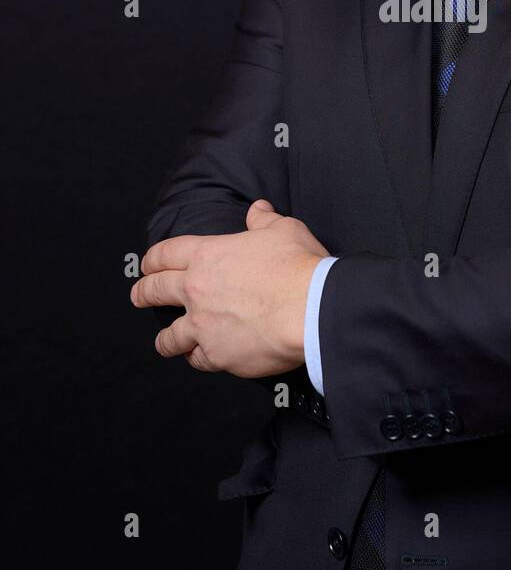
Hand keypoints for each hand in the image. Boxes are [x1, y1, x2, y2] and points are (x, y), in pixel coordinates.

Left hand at [132, 201, 328, 375]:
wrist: (311, 309)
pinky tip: (198, 358)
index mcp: (208, 256)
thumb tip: (258, 210)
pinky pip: (197, 359)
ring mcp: (204, 326)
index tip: (148, 264)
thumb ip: (264, 220)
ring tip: (163, 341)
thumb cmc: (298, 268)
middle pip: (155, 291)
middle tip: (139, 296)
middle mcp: (197, 291)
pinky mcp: (218, 355)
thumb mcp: (283, 230)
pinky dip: (196, 358)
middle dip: (143, 293)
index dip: (153, 259)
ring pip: (169, 336)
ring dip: (164, 338)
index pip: (166, 254)